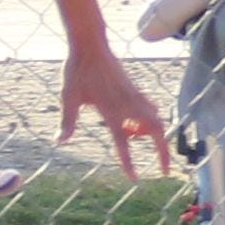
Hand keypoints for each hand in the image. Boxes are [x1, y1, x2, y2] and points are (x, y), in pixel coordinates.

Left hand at [61, 43, 168, 176]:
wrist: (91, 46)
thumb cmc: (77, 71)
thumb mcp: (68, 97)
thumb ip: (67, 121)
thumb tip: (60, 141)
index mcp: (111, 110)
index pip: (122, 143)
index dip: (128, 162)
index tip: (134, 178)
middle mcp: (127, 105)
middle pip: (155, 132)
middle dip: (163, 152)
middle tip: (164, 170)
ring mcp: (134, 97)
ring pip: (158, 120)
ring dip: (157, 136)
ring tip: (142, 141)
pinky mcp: (135, 90)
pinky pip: (151, 109)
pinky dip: (152, 120)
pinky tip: (139, 123)